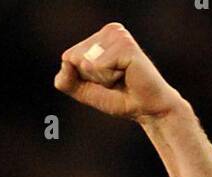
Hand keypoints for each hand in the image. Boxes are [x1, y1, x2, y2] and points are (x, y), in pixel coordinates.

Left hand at [54, 22, 182, 123]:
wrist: (147, 110)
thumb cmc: (120, 98)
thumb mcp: (86, 91)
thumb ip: (67, 80)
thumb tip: (64, 63)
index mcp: (99, 37)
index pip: (69, 58)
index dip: (83, 78)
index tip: (105, 81)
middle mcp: (110, 30)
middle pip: (75, 59)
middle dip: (91, 79)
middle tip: (114, 81)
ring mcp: (119, 35)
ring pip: (87, 62)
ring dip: (101, 79)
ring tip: (121, 78)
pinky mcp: (125, 45)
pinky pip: (99, 66)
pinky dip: (109, 79)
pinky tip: (126, 75)